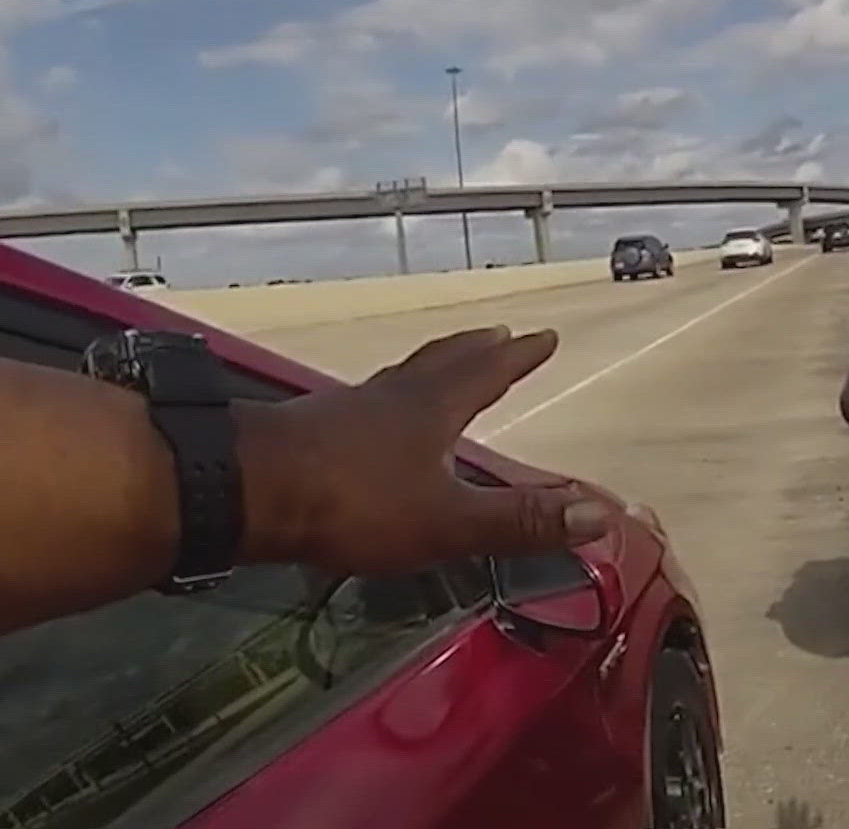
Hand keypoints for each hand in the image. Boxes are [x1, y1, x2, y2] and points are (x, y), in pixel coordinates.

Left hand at [236, 326, 612, 572]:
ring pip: (400, 379)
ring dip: (428, 370)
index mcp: (433, 409)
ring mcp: (347, 413)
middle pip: (441, 362)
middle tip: (496, 333)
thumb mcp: (447, 521)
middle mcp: (393, 398)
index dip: (518, 358)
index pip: (487, 373)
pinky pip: (365, 406)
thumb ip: (519, 521)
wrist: (245, 491)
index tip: (544, 336)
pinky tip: (373, 423)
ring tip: (440, 368)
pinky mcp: (310, 434)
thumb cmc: (353, 502)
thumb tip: (597, 513)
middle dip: (474, 350)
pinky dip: (386, 403)